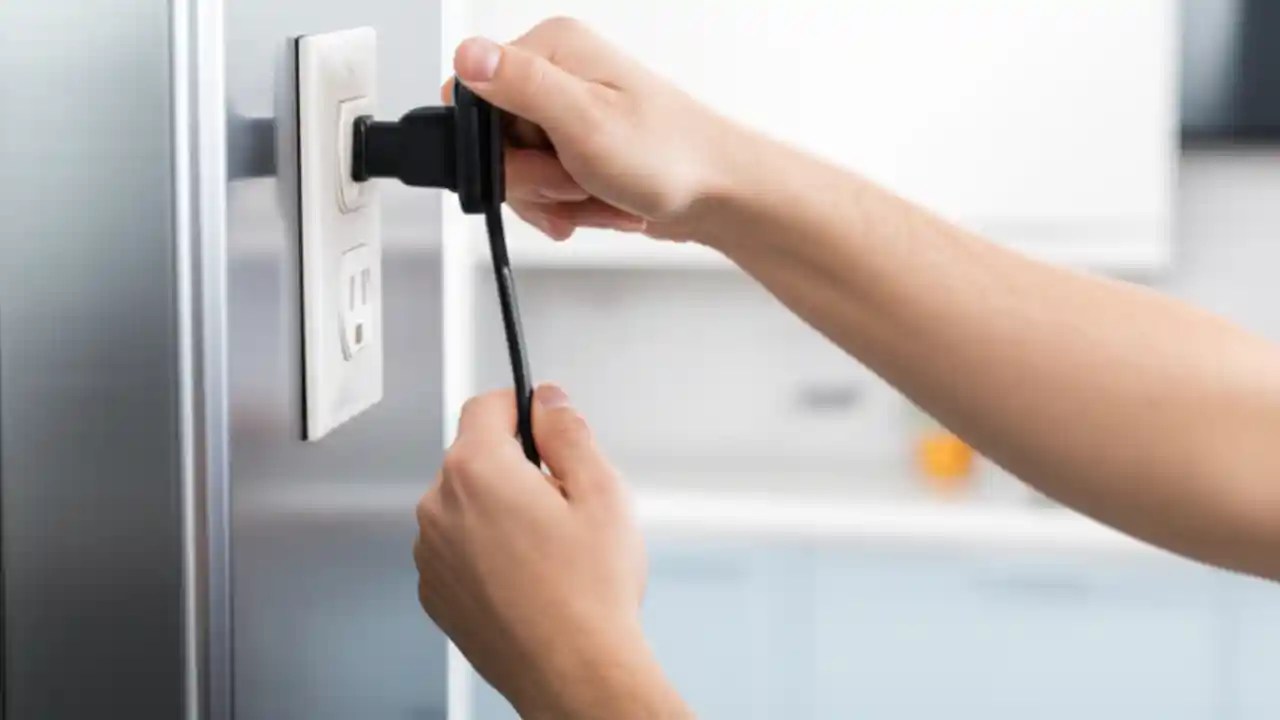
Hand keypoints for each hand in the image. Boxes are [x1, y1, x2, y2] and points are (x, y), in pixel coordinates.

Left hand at [416, 386, 688, 717]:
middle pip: (474, 456)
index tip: (544, 420)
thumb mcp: (602, 491)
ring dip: (499, 510)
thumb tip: (549, 402)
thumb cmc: (588, 595)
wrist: (573, 673)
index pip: (485, 405)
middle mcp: (440, 507)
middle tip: (563, 502)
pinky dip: (486, 550)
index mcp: (477, 471)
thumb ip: (568, 431)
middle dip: (516, 466)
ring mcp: (431, 553)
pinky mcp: (435, 590)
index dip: (522, 406)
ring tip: (549, 549)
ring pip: (465, 504)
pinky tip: (528, 576)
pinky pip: (458, 548)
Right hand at [445, 18, 740, 242]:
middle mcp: (558, 76)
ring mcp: (568, 115)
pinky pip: (545, 188)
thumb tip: (469, 53)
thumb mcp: (584, 120)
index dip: (495, 146)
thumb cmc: (670, 156)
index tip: (538, 159)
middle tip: (574, 181)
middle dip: (534, 180)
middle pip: (495, 144)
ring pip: (520, 173)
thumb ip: (521, 85)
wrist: (720, 195)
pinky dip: (569, 206)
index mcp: (552, 50)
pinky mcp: (578, 149)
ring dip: (556, 199)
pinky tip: (599, 204)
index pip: (472, 96)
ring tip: (596, 194)